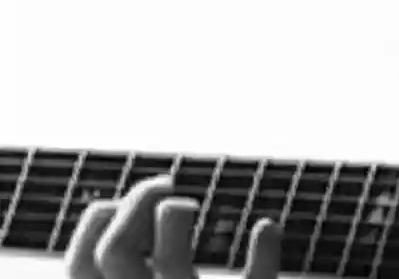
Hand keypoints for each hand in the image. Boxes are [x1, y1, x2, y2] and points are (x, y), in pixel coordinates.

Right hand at [64, 174, 281, 278]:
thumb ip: (135, 264)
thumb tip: (148, 203)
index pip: (82, 264)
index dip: (98, 221)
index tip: (129, 199)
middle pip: (115, 251)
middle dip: (137, 201)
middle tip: (168, 183)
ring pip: (167, 264)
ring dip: (176, 217)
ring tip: (191, 206)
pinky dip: (262, 253)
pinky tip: (267, 227)